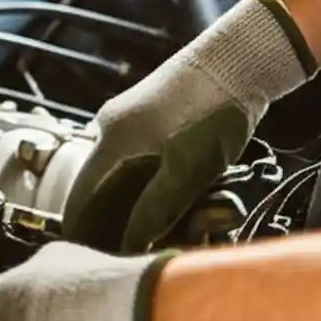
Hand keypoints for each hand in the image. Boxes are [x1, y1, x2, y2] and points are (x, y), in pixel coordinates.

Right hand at [63, 0, 313, 252]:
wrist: (240, 61)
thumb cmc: (211, 110)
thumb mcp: (185, 171)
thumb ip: (155, 211)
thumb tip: (131, 245)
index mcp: (110, 142)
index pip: (80, 201)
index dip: (87, 234)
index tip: (98, 258)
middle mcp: (113, 132)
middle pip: (109, 194)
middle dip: (138, 223)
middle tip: (169, 241)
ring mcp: (134, 126)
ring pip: (137, 182)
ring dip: (166, 206)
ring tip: (208, 213)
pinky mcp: (157, 124)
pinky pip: (153, 167)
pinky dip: (173, 188)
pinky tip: (205, 195)